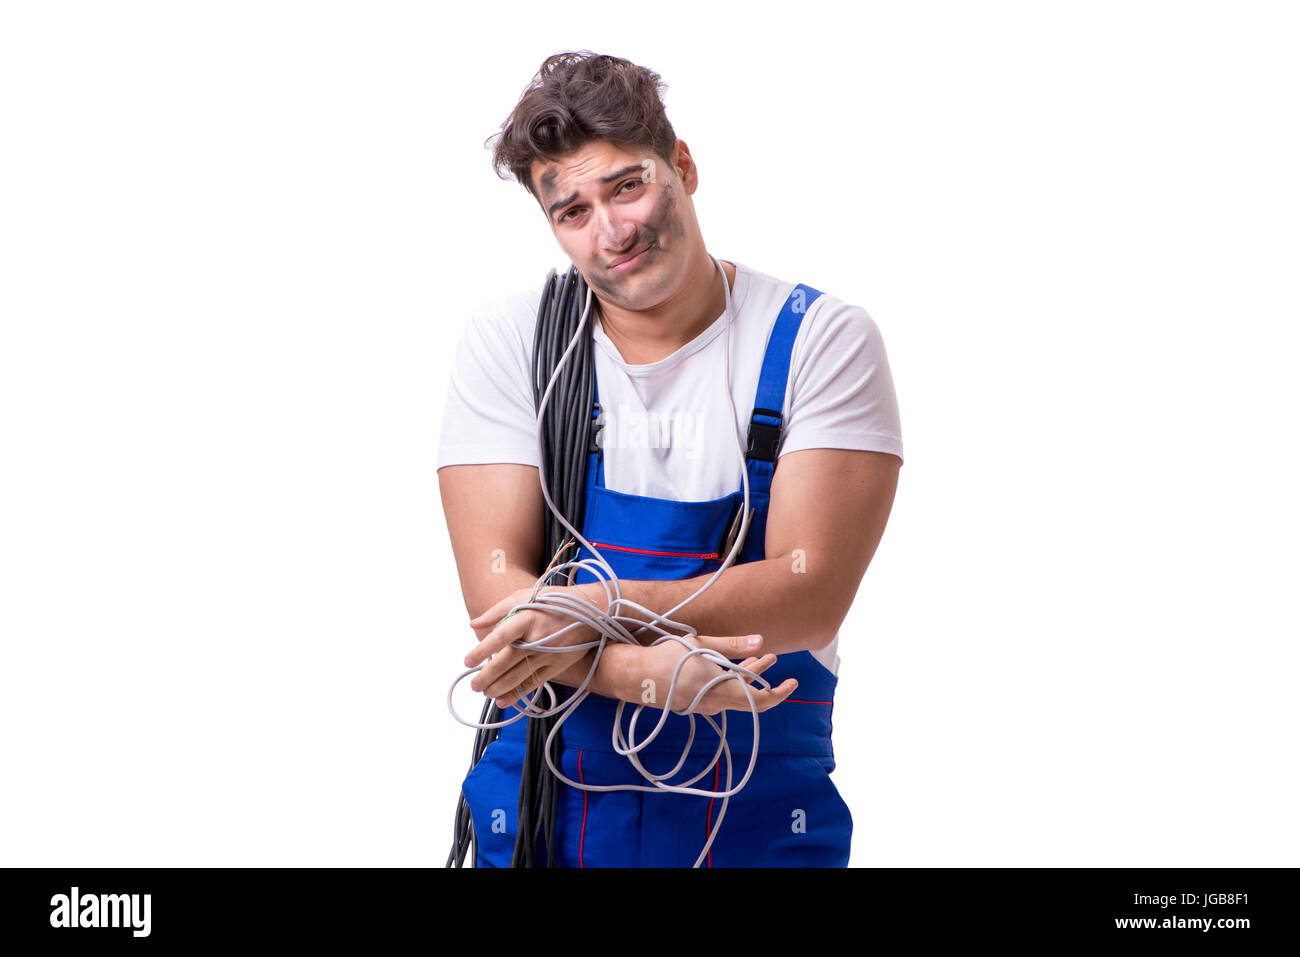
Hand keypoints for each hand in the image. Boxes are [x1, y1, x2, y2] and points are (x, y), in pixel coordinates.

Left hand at [465, 583, 606, 706]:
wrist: (592, 611)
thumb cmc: (554, 601)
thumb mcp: (525, 596)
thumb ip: (497, 611)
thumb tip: (474, 624)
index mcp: (528, 618)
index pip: (500, 636)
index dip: (482, 650)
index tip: (467, 661)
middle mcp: (538, 638)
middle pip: (506, 661)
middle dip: (486, 676)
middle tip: (473, 685)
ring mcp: (548, 654)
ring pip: (518, 676)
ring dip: (498, 687)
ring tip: (485, 692)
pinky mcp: (557, 665)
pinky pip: (534, 683)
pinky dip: (517, 694)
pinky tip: (503, 700)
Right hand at [635, 634, 796, 715]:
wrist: (634, 675)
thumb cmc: (667, 658)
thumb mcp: (702, 645)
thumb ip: (734, 646)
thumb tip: (760, 641)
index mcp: (720, 691)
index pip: (759, 701)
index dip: (779, 693)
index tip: (792, 682)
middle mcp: (714, 703)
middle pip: (749, 697)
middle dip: (765, 677)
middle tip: (775, 660)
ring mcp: (703, 705)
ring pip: (734, 692)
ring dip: (748, 675)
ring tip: (761, 657)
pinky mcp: (694, 702)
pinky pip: (720, 693)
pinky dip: (731, 679)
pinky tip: (732, 664)